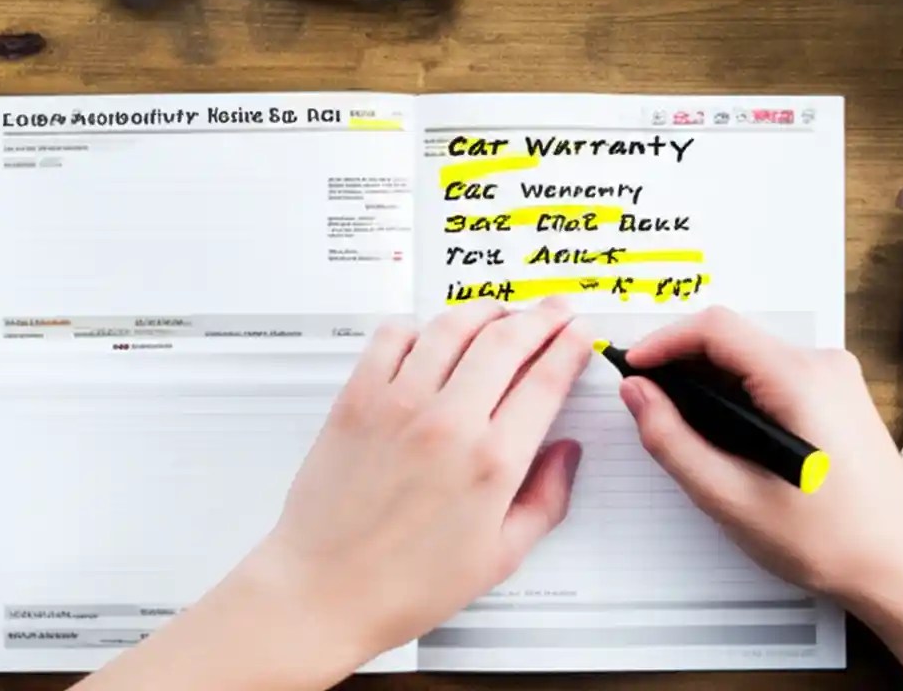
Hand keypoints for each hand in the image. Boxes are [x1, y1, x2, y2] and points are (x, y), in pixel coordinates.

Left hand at [240, 298, 590, 679]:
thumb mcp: (500, 556)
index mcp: (492, 463)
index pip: (546, 380)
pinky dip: (419, 326)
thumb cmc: (404, 585)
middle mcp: (448, 424)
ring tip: (500, 312)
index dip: (570, 347)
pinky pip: (392, 338)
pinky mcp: (356, 401)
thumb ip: (546, 500)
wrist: (323, 592)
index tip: (579, 336)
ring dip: (486, 310)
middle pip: (507, 340)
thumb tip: (566, 455)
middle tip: (554, 311)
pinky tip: (431, 337)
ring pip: (453, 327)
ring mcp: (399, 406)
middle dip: (541, 317)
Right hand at [619, 307, 902, 599]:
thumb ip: (674, 441)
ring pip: (751, 358)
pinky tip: (729, 438)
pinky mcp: (838, 395)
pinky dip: (740, 395)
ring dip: (711, 384)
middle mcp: (824, 365)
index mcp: (800, 380)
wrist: (899, 566)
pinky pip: (774, 375)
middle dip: (683, 365)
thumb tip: (637, 394)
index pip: (716, 328)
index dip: (663, 342)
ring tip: (688, 432)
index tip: (632, 369)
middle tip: (650, 408)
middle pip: (733, 339)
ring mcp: (836, 378)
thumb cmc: (831, 541)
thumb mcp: (732, 498)